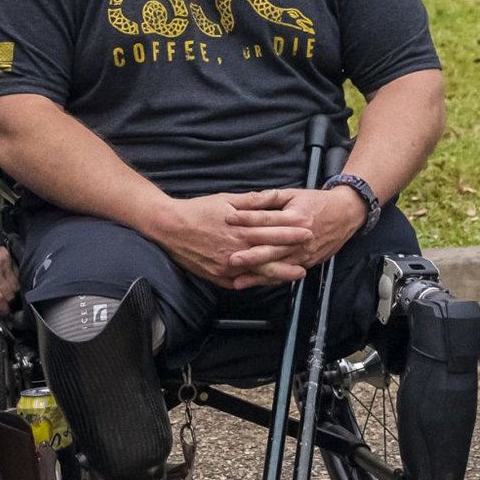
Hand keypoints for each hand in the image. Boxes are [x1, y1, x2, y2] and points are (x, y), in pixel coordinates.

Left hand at [0, 245, 19, 320]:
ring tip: (8, 297)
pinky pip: (15, 272)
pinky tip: (8, 284)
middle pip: (9, 293)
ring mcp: (2, 262)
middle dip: (9, 302)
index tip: (5, 315)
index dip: (3, 309)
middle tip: (6, 307)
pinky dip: (13, 280)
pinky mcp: (6, 255)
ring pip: (15, 283)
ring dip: (13, 292)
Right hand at [151, 191, 313, 288]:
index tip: (307, 230)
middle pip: (270, 253)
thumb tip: (272, 197)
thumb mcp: (226, 200)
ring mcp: (228, 265)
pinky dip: (258, 282)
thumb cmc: (197, 210)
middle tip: (310, 254)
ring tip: (297, 273)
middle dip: (292, 254)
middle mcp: (236, 249)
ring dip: (280, 273)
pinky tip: (270, 282)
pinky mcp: (218, 276)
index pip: (271, 230)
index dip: (291, 231)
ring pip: (260, 272)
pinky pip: (243, 281)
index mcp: (240, 228)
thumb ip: (251, 202)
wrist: (169, 227)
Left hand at [226, 186, 364, 287]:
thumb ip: (270, 198)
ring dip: (258, 274)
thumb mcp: (293, 194)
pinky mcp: (308, 262)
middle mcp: (300, 237)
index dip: (247, 218)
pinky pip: (286, 273)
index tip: (228, 218)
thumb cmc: (316, 202)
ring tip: (238, 280)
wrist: (345, 214)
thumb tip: (248, 200)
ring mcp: (305, 252)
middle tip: (230, 260)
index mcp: (295, 217)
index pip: (267, 218)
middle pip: (272, 247)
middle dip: (250, 255)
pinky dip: (270, 280)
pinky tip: (256, 284)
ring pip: (278, 265)